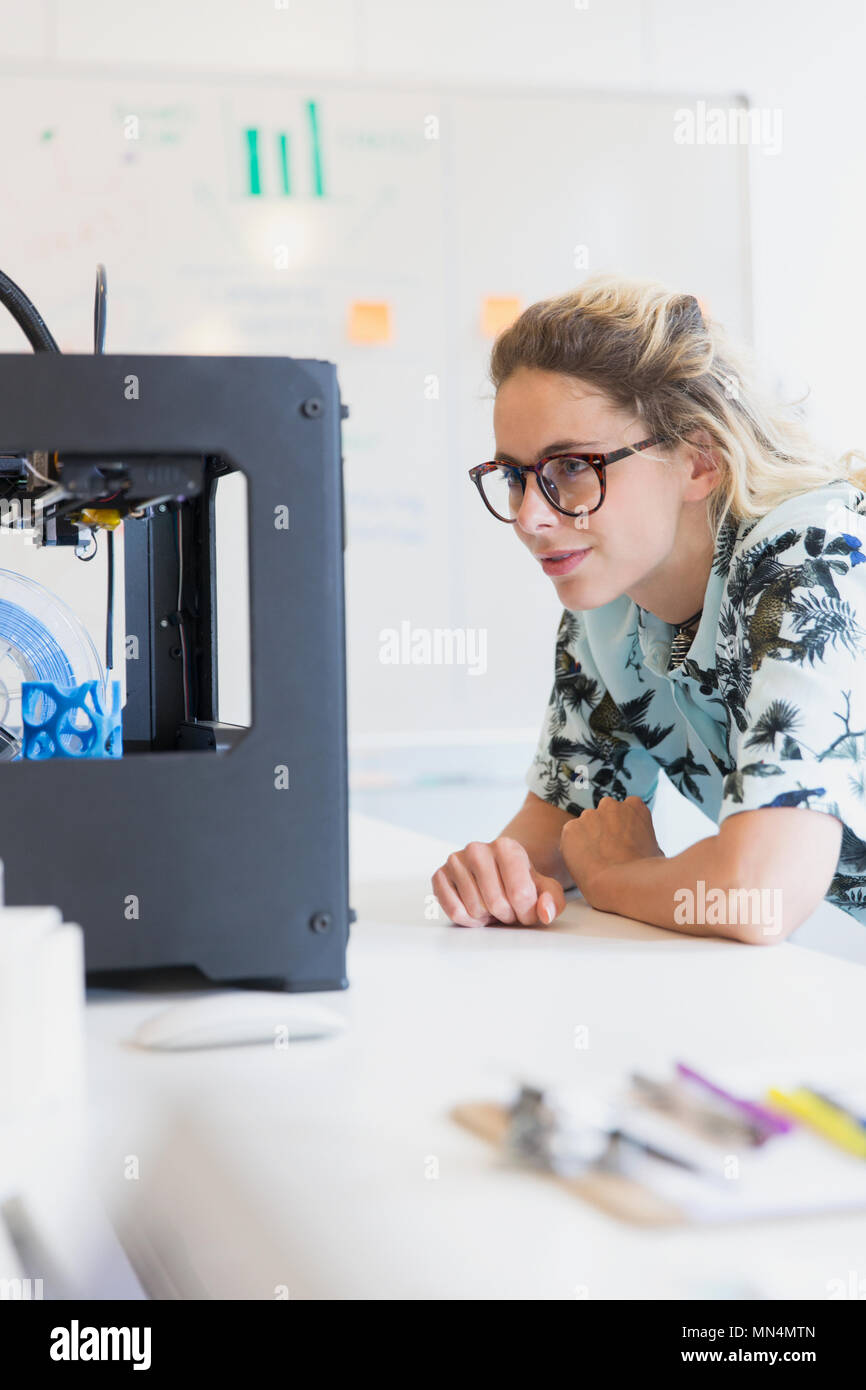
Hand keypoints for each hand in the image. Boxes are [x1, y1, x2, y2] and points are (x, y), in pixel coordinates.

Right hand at [431, 836, 566, 926]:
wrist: (495, 875)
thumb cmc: (520, 884)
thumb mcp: (545, 890)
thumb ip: (552, 901)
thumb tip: (544, 912)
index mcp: (506, 847)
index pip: (521, 893)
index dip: (527, 912)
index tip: (527, 910)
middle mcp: (477, 849)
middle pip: (496, 903)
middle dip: (506, 916)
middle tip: (508, 909)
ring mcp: (455, 860)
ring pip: (475, 909)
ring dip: (487, 918)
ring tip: (492, 906)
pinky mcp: (439, 876)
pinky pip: (454, 911)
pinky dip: (468, 920)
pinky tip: (475, 909)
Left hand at [559, 796, 663, 908]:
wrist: (624, 883)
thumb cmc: (645, 872)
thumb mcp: (655, 848)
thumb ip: (641, 837)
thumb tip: (641, 846)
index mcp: (634, 806)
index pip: (623, 812)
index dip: (621, 830)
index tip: (622, 845)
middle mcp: (610, 805)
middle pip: (601, 817)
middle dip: (602, 833)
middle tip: (607, 855)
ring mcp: (589, 815)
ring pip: (584, 827)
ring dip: (587, 841)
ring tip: (597, 863)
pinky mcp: (570, 829)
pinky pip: (570, 839)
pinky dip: (573, 850)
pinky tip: (585, 864)